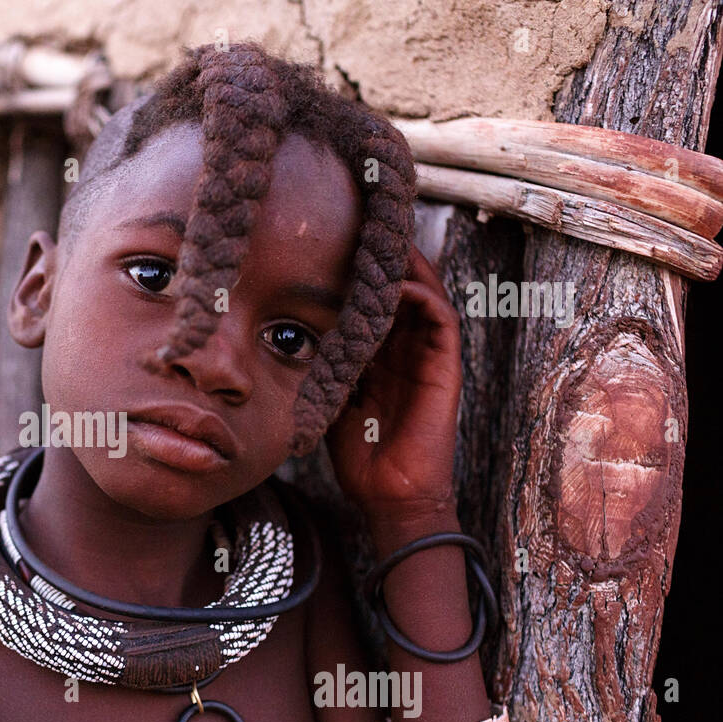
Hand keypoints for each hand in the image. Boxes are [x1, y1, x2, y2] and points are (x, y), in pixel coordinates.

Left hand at [325, 245, 462, 525]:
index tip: (333, 236)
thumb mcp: (327, 395)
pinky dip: (421, 295)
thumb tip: (285, 330)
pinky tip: (396, 283)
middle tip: (363, 218)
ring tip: (380, 235)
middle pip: (401, 285)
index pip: (372, 296)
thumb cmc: (357, 451)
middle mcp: (406, 346)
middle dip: (384, 253)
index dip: (358, 267)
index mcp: (380, 351)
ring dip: (405, 264)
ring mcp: (428, 354)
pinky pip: (440, 318)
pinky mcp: (445, 366)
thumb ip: (320, 361)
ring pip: (424, 292)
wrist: (388, 494)